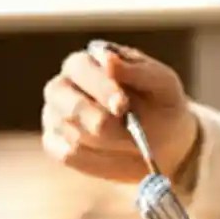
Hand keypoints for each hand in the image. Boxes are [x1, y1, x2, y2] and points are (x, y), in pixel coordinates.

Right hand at [41, 41, 197, 182]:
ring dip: (110, 144)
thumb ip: (136, 69)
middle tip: (130, 134)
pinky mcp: (55, 145)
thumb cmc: (161, 105)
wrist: (164, 142)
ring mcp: (54, 118)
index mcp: (84, 63)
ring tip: (135, 143)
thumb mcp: (161, 84)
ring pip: (73, 134)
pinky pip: (70, 155)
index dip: (100, 87)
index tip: (122, 105)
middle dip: (100, 122)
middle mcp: (62, 88)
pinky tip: (118, 154)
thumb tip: (107, 58)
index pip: (80, 68)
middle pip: (68, 105)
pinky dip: (98, 160)